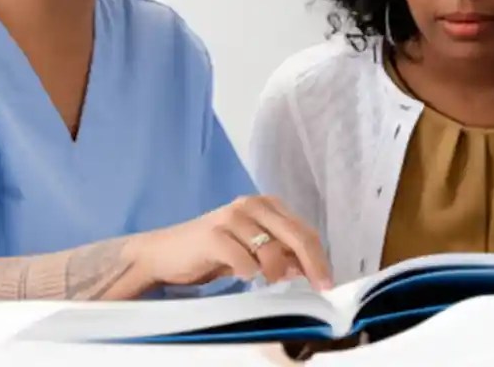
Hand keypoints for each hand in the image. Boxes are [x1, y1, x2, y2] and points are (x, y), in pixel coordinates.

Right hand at [129, 195, 332, 290]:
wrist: (167, 253)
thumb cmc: (214, 252)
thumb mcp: (252, 250)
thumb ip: (280, 253)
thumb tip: (309, 269)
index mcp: (266, 205)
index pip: (304, 231)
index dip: (319, 257)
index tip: (327, 282)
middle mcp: (252, 204)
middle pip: (296, 236)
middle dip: (312, 265)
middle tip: (319, 288)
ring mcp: (232, 216)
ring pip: (271, 249)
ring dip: (275, 272)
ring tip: (267, 282)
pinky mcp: (214, 234)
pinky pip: (244, 260)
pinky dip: (249, 274)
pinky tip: (242, 277)